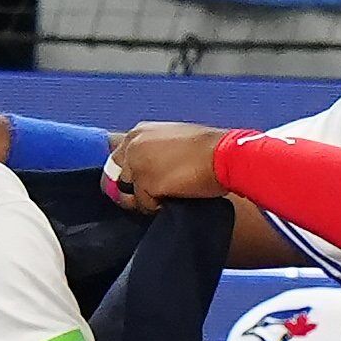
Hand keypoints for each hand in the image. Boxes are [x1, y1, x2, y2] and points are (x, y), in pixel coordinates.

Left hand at [104, 121, 231, 212]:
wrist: (224, 155)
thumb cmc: (207, 148)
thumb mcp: (173, 140)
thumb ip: (152, 151)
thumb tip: (145, 172)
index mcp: (138, 132)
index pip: (116, 160)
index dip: (127, 176)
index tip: (137, 186)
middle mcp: (132, 146)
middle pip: (116, 179)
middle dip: (130, 191)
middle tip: (151, 196)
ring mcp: (137, 165)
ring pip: (130, 195)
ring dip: (146, 200)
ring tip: (169, 194)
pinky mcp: (146, 184)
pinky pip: (145, 205)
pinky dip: (158, 207)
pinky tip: (175, 198)